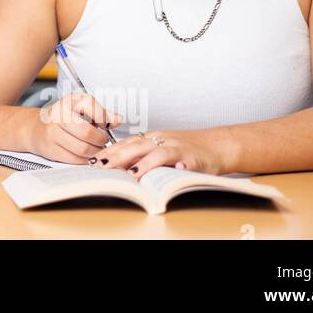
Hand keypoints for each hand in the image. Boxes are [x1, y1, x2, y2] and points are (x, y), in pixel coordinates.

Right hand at [32, 93, 121, 163]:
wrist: (35, 127)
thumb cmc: (63, 117)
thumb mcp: (81, 108)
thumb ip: (101, 113)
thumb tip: (118, 119)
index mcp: (68, 102)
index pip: (92, 108)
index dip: (104, 119)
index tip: (105, 125)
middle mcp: (58, 116)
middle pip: (87, 133)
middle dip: (100, 140)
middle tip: (103, 141)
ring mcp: (52, 133)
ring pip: (82, 149)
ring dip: (95, 152)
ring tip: (96, 148)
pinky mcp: (50, 149)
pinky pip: (74, 159)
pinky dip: (85, 159)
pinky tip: (86, 154)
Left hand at [90, 129, 228, 177]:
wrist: (218, 144)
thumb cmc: (189, 149)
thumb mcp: (163, 149)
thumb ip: (144, 156)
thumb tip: (122, 169)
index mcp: (152, 138)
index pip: (126, 143)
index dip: (109, 151)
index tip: (93, 160)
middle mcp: (161, 139)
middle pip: (133, 146)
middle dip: (115, 156)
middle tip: (99, 165)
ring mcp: (175, 147)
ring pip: (153, 151)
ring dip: (140, 162)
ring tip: (129, 173)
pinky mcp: (191, 156)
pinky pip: (177, 158)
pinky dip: (168, 165)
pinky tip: (158, 171)